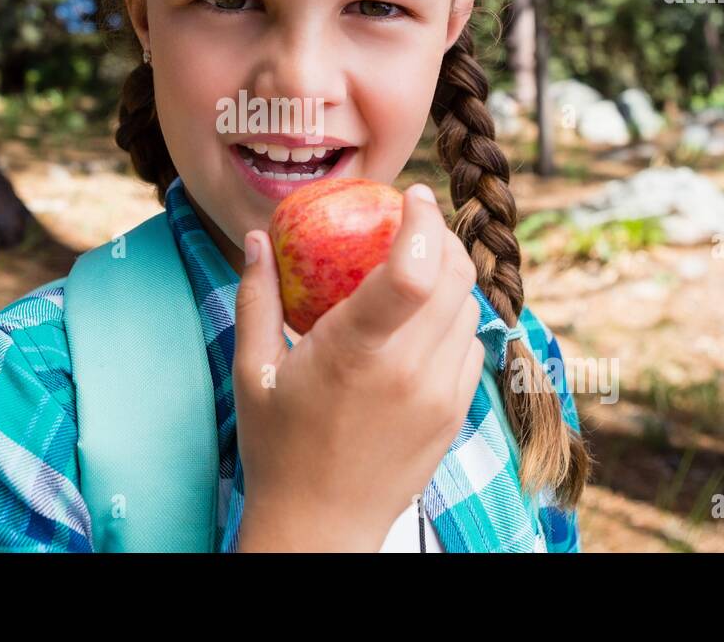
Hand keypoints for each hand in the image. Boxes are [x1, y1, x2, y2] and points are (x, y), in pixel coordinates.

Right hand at [232, 184, 484, 551]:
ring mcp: (441, 395)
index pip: (414, 269)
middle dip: (441, 237)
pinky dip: (453, 322)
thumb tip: (255, 237)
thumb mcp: (253, 370)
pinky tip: (420, 326)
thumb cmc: (277, 448)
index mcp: (358, 352)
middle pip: (456, 277)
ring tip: (415, 271)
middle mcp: (411, 371)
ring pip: (470, 309)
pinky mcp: (455, 415)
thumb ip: (256, 297)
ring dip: (449, 278)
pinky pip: (471, 346)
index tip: (412, 195)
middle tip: (413, 223)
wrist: (319, 528)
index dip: (424, 220)